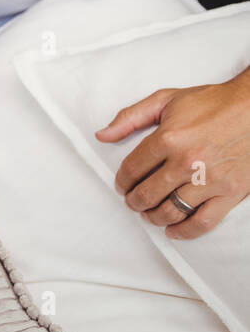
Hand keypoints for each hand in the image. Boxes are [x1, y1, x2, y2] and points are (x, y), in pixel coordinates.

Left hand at [97, 69, 249, 238]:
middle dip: (134, 202)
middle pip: (148, 193)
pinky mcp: (231, 192)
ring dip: (154, 217)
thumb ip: (130, 117)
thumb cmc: (211, 102)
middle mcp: (187, 161)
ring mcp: (210, 179)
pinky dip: (185, 231)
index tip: (121, 186)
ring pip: (171, 210)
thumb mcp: (165, 100)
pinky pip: (203, 222)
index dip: (121, 181)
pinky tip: (173, 230)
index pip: (132, 169)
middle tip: (132, 202)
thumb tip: (101, 135)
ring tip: (149, 214)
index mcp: (168, 138)